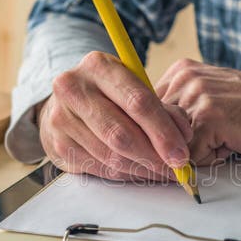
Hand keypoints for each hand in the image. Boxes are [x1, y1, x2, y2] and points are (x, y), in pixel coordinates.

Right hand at [37, 51, 192, 179]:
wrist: (66, 105)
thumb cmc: (110, 97)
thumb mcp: (136, 90)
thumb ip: (164, 110)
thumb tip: (184, 137)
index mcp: (99, 66)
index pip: (138, 102)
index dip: (163, 133)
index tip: (181, 154)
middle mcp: (74, 88)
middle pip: (122, 134)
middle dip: (154, 157)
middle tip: (175, 170)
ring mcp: (61, 117)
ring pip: (111, 156)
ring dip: (142, 170)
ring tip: (159, 172)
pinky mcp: (57, 144)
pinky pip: (99, 168)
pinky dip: (125, 175)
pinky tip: (138, 172)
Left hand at [155, 59, 240, 164]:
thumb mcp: (215, 100)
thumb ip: (182, 111)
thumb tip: (150, 138)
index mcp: (183, 70)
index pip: (148, 115)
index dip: (166, 136)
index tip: (189, 142)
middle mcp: (185, 76)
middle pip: (155, 131)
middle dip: (179, 147)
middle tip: (216, 140)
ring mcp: (196, 94)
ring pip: (170, 146)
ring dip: (198, 153)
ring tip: (228, 138)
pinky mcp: (209, 116)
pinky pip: (189, 157)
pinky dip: (212, 161)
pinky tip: (236, 143)